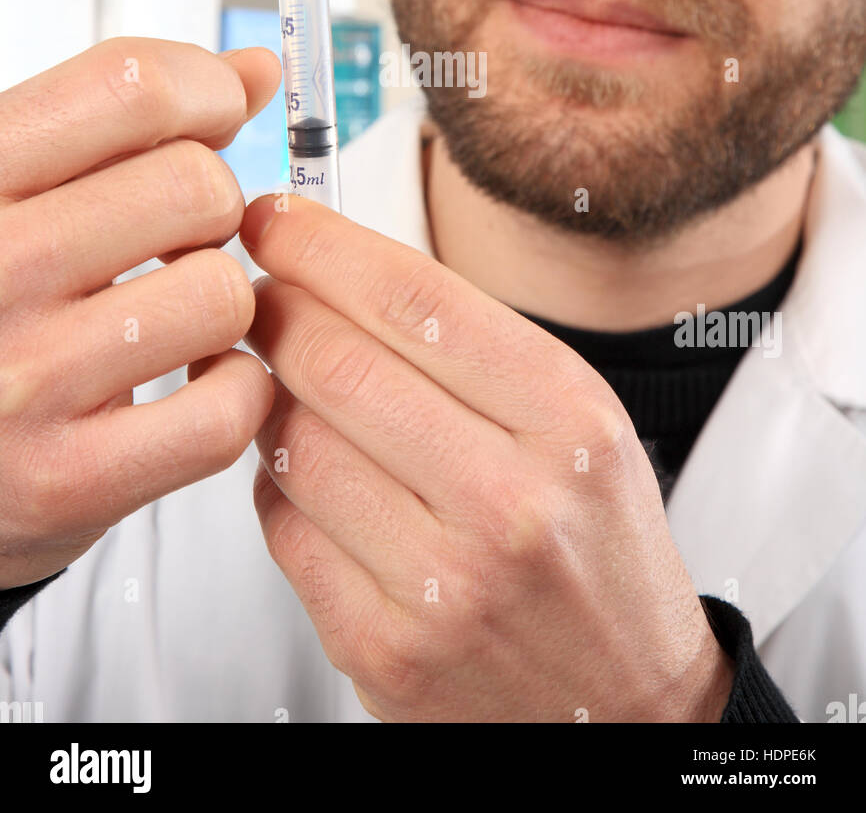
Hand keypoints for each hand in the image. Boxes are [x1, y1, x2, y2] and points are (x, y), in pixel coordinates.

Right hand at [0, 38, 279, 588]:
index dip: (204, 88)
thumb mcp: (23, 189)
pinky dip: (236, 391)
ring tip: (171, 315)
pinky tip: (191, 381)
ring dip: (223, 302)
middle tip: (172, 240)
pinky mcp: (65, 480)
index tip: (214, 113)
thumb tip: (255, 70)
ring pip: (223, 293)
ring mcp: (23, 380)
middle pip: (198, 185)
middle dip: (213, 206)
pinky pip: (227, 406)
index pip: (130, 84)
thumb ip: (126, 120)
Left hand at [240, 194, 734, 722]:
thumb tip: (336, 273)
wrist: (625, 703)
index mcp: (568, 420)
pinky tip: (307, 473)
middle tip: (255, 293)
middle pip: (337, 362)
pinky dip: (275, 485)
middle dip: (273, 309)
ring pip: (293, 443)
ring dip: (264, 397)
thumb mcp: (577, 421)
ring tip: (281, 383)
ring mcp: (441, 583)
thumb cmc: (597, 548)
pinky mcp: (383, 649)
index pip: (413, 299)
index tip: (276, 220)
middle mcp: (510, 499)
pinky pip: (283, 529)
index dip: (322, 245)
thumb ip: (470, 348)